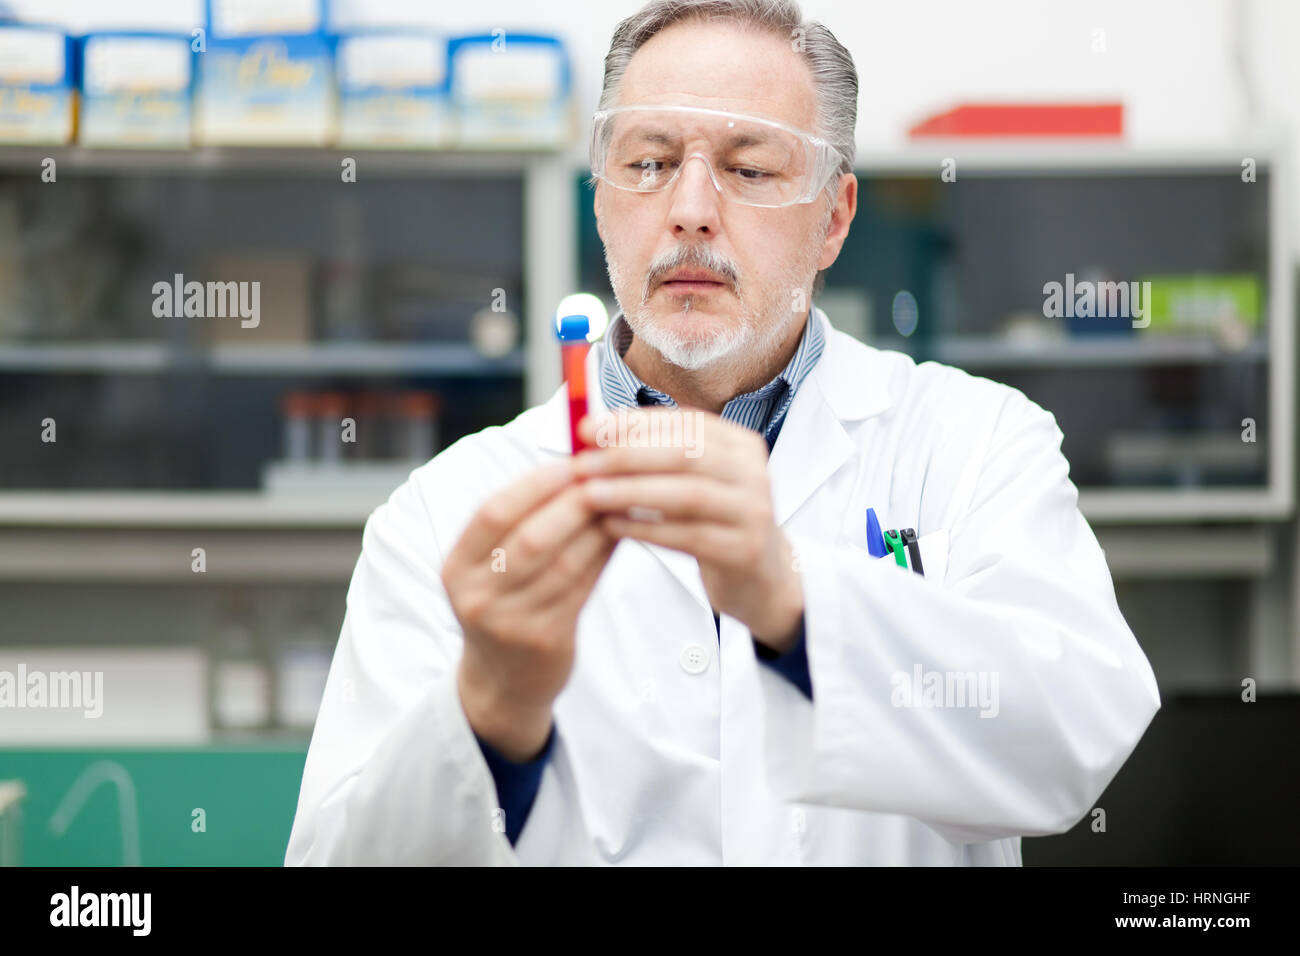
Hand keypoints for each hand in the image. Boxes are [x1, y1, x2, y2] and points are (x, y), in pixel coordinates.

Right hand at [443, 459, 618, 759]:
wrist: (502, 682)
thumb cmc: (504, 604)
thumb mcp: (490, 567)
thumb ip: (523, 519)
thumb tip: (575, 461)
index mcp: (457, 567)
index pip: (493, 512)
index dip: (536, 483)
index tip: (572, 461)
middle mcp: (476, 596)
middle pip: (532, 537)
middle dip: (574, 502)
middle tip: (608, 477)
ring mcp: (509, 622)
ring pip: (564, 563)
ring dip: (598, 528)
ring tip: (622, 502)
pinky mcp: (545, 640)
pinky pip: (582, 587)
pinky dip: (603, 556)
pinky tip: (620, 536)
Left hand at [575, 408, 803, 651]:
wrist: (762, 577)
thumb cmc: (715, 521)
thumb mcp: (695, 480)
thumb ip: (655, 454)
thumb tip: (593, 431)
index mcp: (740, 444)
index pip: (683, 421)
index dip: (633, 423)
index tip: (587, 428)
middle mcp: (753, 473)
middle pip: (686, 453)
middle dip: (627, 456)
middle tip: (583, 463)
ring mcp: (754, 512)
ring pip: (687, 494)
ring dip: (632, 492)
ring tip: (590, 494)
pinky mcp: (745, 551)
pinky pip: (688, 536)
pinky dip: (646, 529)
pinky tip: (613, 526)